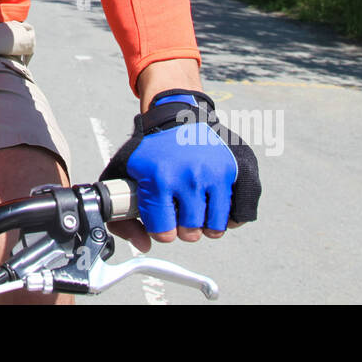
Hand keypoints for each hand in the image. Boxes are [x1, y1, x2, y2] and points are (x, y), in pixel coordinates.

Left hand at [101, 90, 258, 249]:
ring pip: (215, 227)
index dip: (161, 230)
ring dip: (205, 224)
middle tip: (179, 212)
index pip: (163, 231)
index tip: (161, 222)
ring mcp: (215, 174)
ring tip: (196, 209)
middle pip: (191, 232)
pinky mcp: (235, 170)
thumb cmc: (152, 151)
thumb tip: (143, 246)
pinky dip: (229, 217)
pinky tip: (215, 206)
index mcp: (160, 178)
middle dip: (183, 227)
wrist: (179, 116)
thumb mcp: (125, 175)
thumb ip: (123, 216)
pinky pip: (239, 215)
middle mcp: (190, 177)